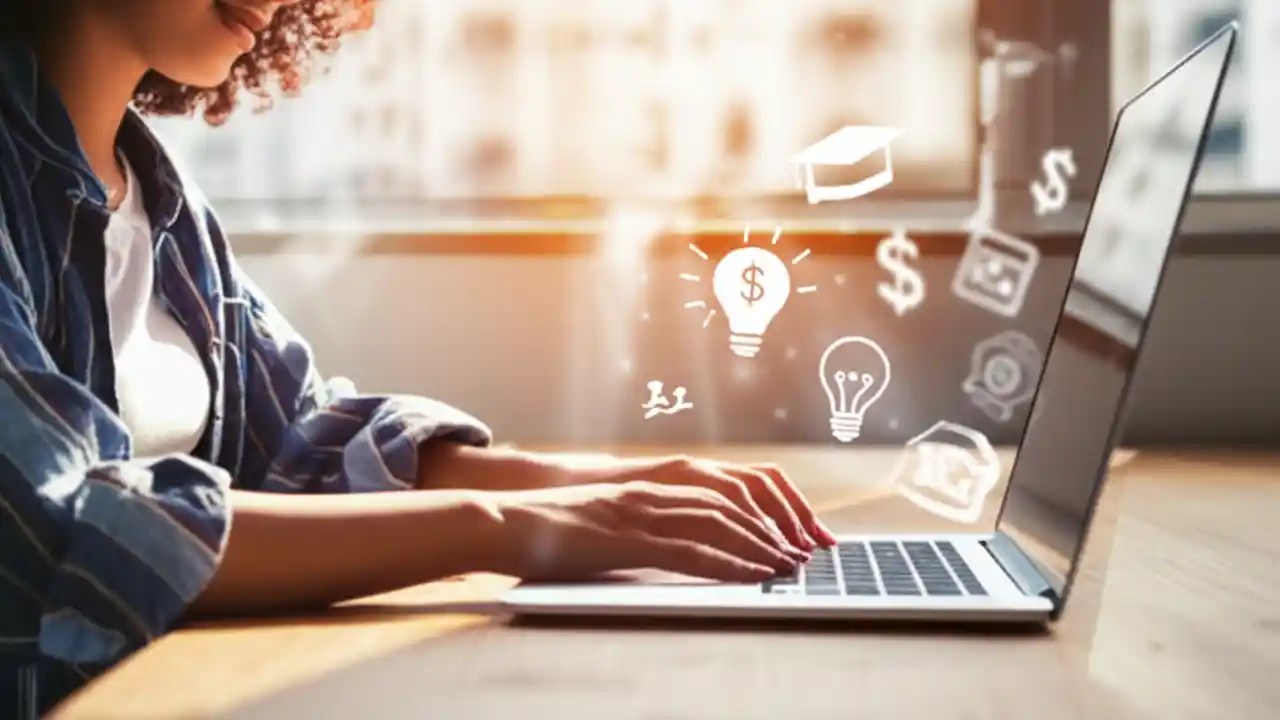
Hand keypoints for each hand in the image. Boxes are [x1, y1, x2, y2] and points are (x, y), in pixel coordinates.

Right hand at [418, 444, 836, 552]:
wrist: (509, 520)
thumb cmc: (559, 528)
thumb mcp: (617, 520)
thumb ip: (654, 526)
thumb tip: (691, 547)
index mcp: (658, 483)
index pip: (734, 485)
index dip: (776, 504)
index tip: (805, 529)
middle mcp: (657, 490)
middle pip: (737, 500)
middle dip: (781, 525)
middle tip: (812, 550)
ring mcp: (643, 511)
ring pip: (720, 522)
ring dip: (761, 544)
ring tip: (791, 564)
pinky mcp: (628, 538)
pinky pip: (689, 550)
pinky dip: (727, 563)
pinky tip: (751, 575)